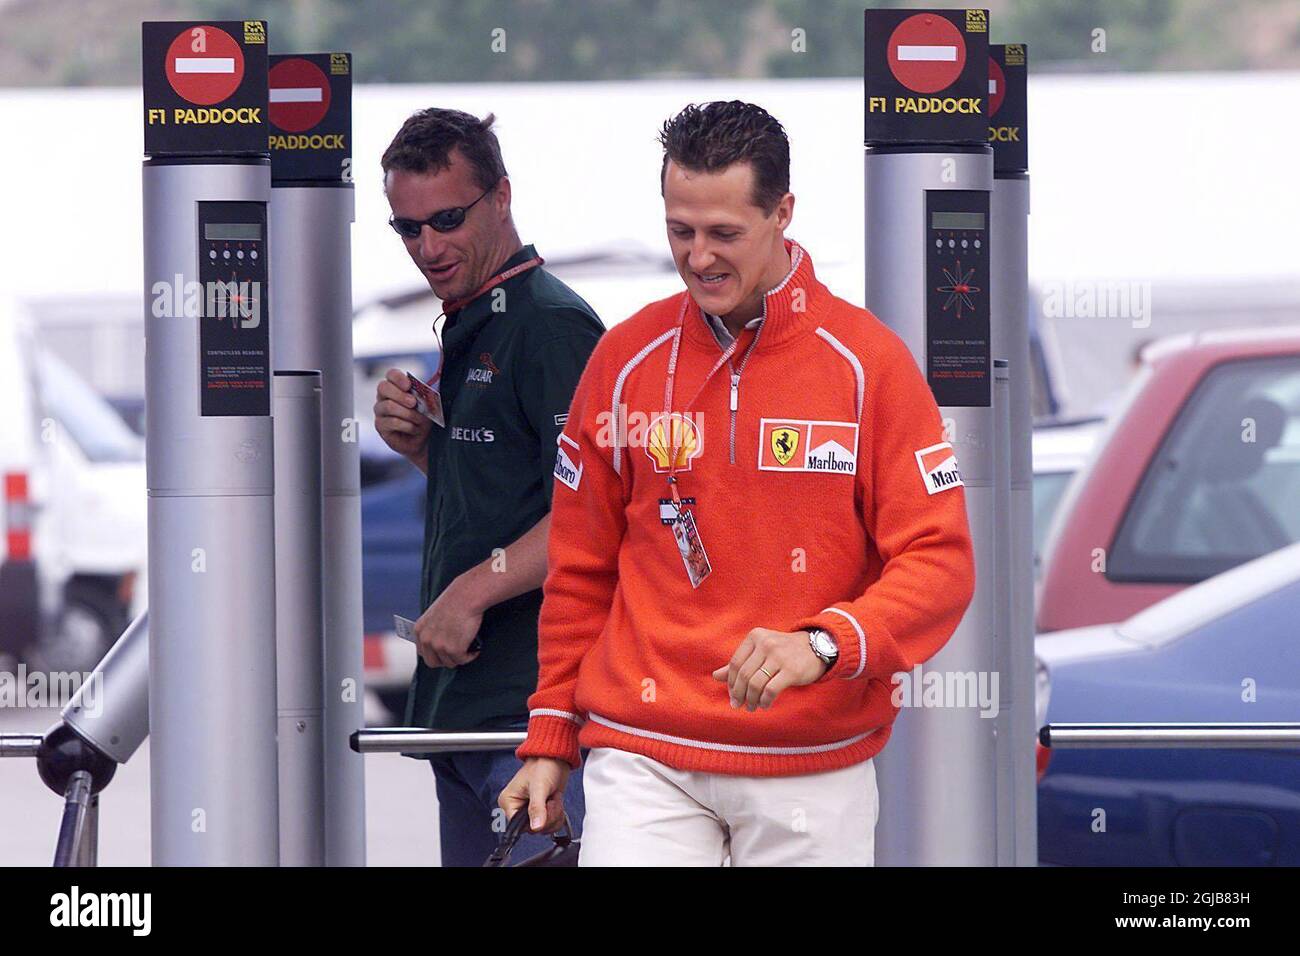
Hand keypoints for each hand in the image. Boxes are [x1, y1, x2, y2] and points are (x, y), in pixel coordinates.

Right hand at [374, 368, 432, 464]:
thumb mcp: (428, 404)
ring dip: (407, 413)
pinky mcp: (380, 425)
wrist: (424, 440)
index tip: (409, 386)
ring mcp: (380, 411)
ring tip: (418, 420)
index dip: (398, 378)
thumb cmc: (424, 418)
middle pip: (383, 387)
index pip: (391, 375)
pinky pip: (391, 422)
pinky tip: (414, 429)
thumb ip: (425, 394)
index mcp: (396, 386)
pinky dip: (406, 425)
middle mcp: (384, 397)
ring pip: (388, 406)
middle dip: (400, 395)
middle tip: (413, 403)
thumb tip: (426, 387)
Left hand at [414, 576, 483, 668]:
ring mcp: (439, 646)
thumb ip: (433, 630)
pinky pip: (462, 660)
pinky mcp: (454, 649)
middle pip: (432, 662)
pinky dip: (470, 656)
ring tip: (467, 649)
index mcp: (419, 630)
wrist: (467, 596)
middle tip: (456, 654)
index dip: (435, 654)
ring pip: (449, 663)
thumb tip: (440, 641)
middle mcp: (426, 640)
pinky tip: (474, 649)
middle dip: (445, 660)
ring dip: (459, 657)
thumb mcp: (435, 615)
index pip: (422, 652)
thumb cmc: (456, 600)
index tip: (443, 652)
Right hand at [499, 757, 570, 833]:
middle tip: (549, 800)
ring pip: (543, 828)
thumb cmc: (543, 765)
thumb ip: (537, 808)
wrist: (557, 757)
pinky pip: (550, 824)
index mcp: (508, 802)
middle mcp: (517, 808)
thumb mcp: (539, 787)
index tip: (543, 809)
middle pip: (533, 829)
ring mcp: (529, 810)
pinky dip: (557, 814)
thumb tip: (536, 827)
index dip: (533, 822)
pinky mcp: (541, 810)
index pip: (518, 827)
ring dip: (554, 814)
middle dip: (547, 816)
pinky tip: (555, 800)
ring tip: (552, 797)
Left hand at [712, 628, 828, 710]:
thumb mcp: (761, 651)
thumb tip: (715, 676)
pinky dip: (764, 701)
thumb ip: (740, 663)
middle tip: (738, 705)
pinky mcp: (791, 670)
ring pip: (755, 684)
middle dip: (738, 694)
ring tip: (752, 707)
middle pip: (743, 675)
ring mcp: (779, 656)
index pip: (735, 663)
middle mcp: (766, 643)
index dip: (731, 682)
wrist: (817, 648)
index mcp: (755, 636)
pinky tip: (764, 704)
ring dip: (751, 700)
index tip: (732, 695)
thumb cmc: (784, 651)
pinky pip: (770, 690)